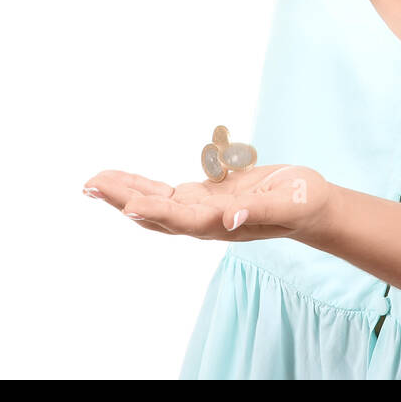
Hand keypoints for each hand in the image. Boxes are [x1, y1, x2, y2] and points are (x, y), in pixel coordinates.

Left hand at [81, 164, 333, 241]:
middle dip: (122, 198)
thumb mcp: (288, 204)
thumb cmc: (303, 204)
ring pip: (154, 203)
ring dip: (124, 192)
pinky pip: (165, 193)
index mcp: (222, 223)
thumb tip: (230, 218)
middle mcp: (204, 220)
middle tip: (89, 183)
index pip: (181, 219)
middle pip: (156, 212)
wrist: (311, 207)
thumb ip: (260, 210)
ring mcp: (201, 210)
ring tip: (94, 180)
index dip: (154, 212)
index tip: (126, 205)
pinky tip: (124, 179)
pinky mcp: (204, 197)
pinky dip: (143, 185)